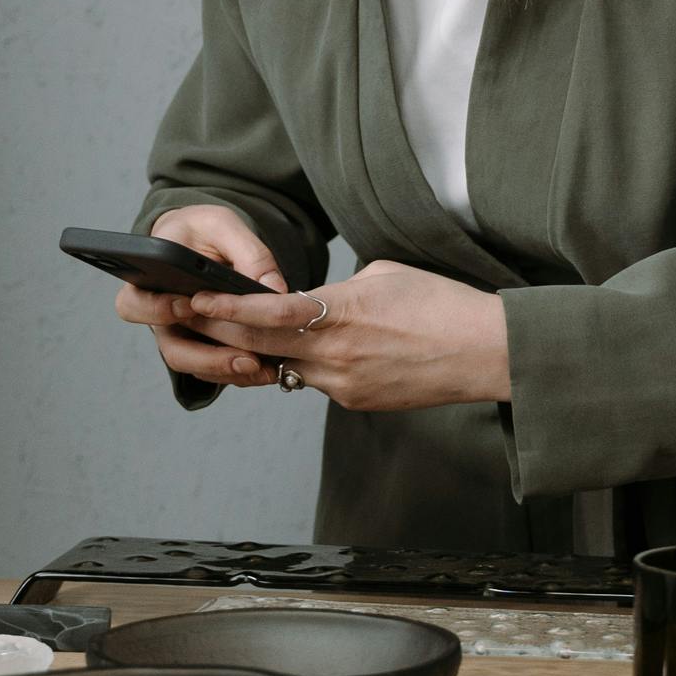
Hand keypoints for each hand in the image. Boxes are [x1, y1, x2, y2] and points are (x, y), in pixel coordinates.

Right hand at [109, 205, 293, 391]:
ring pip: (195, 366)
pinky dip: (239, 373)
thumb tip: (274, 289)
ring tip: (257, 366)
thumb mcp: (223, 226)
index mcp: (150, 281)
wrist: (205, 244)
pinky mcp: (205, 346)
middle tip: (241, 356)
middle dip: (205, 358)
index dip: (158, 311)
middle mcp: (162, 316)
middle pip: (170, 348)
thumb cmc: (204, 232)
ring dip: (226, 370)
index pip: (135, 304)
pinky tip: (268, 369)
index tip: (191, 305)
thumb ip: (246, 252)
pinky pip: (215, 370)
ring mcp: (183, 334)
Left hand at [181, 258, 510, 412]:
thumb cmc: (442, 303)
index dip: (226, 307)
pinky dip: (310, 364)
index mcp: (340, 313)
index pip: (267, 312)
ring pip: (289, 366)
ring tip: (249, 330)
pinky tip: (322, 348)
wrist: (485, 352)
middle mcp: (335, 355)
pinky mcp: (357, 401)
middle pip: (262, 345)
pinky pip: (318, 380)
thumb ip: (338, 288)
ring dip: (269, 349)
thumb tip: (315, 298)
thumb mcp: (383, 274)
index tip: (195, 297)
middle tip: (191, 316)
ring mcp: (344, 384)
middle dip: (224, 330)